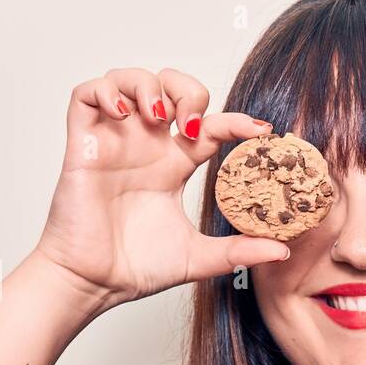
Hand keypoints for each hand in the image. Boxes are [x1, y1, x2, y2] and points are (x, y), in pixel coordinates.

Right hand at [33, 67, 288, 311]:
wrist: (94, 284)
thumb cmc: (137, 269)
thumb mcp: (199, 258)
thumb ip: (239, 251)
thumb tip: (282, 251)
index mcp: (174, 167)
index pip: (209, 126)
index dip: (236, 121)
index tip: (261, 131)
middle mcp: (146, 148)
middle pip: (169, 87)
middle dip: (186, 90)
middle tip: (190, 121)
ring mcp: (115, 142)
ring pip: (128, 80)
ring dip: (148, 85)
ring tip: (158, 117)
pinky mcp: (83, 145)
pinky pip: (86, 95)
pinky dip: (106, 91)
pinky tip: (124, 114)